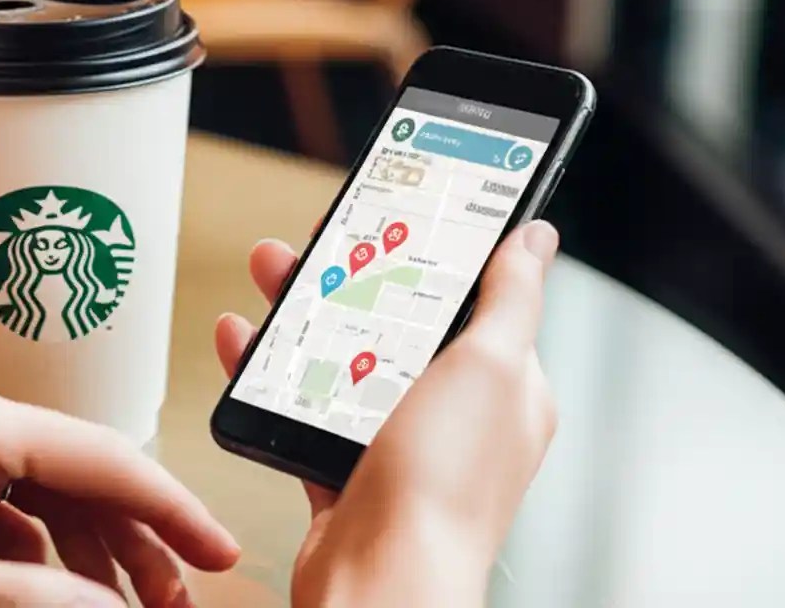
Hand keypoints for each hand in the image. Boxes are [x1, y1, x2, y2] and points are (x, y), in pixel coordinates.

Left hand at [0, 373, 238, 606]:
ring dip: (93, 551)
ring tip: (133, 606)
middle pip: (86, 478)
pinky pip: (9, 512)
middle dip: (138, 542)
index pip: (103, 459)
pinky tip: (62, 591)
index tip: (220, 554)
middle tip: (179, 602)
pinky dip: (42, 553)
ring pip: (53, 497)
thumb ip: (17, 595)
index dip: (171, 509)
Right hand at [214, 220, 559, 605]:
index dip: (438, 253)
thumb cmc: (445, 488)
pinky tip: (247, 342)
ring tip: (271, 272)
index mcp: (504, 386)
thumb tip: (537, 240)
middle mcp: (455, 414)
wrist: (382, 585)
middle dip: (356, 275)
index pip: (477, 298)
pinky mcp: (348, 470)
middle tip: (318, 239)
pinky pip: (307, 405)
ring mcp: (400, 443)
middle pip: (402, 321)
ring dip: (307, 312)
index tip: (403, 215)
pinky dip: (275, 372)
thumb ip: (513, 296)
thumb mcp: (490, 365)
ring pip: (349, 357)